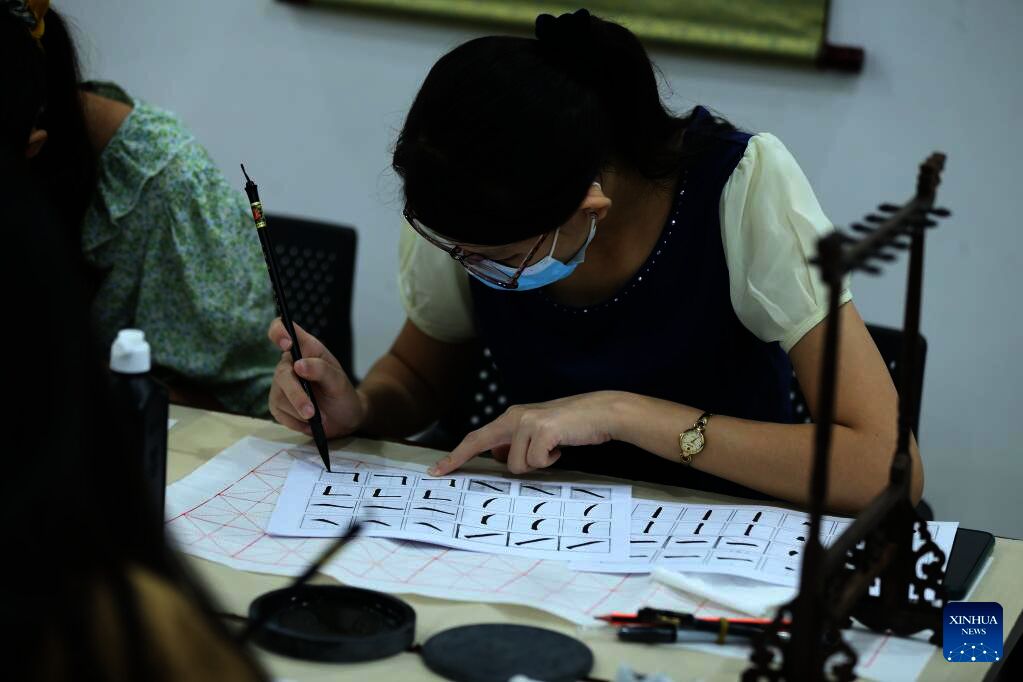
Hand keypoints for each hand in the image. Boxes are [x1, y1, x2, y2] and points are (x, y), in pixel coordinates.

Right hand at [267, 318, 365, 437]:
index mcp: (306, 349)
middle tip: (311, 412)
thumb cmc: (343, 394)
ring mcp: (281, 385)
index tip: (287, 344)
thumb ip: (322, 370)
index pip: (282, 329)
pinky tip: (309, 423)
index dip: (279, 332)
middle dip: (297, 395)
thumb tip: (299, 365)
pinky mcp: (278, 404)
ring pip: (279, 396)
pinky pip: (279, 413)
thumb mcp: (339, 382)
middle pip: (281, 373)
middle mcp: (289, 364)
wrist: (345, 419)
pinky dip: (295, 422)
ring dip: (299, 411)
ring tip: (318, 418)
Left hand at [429, 392, 623, 475]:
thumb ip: (517, 442)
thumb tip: (499, 456)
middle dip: (459, 458)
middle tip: (437, 472)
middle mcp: (514, 416)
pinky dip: (551, 461)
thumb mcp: (539, 432)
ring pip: (515, 464)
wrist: (600, 412)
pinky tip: (561, 446)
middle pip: (479, 442)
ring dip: (535, 464)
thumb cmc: (571, 425)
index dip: (456, 454)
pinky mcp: (542, 430)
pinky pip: (536, 462)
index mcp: (512, 417)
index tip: (437, 469)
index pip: (476, 437)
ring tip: (552, 449)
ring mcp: (527, 422)